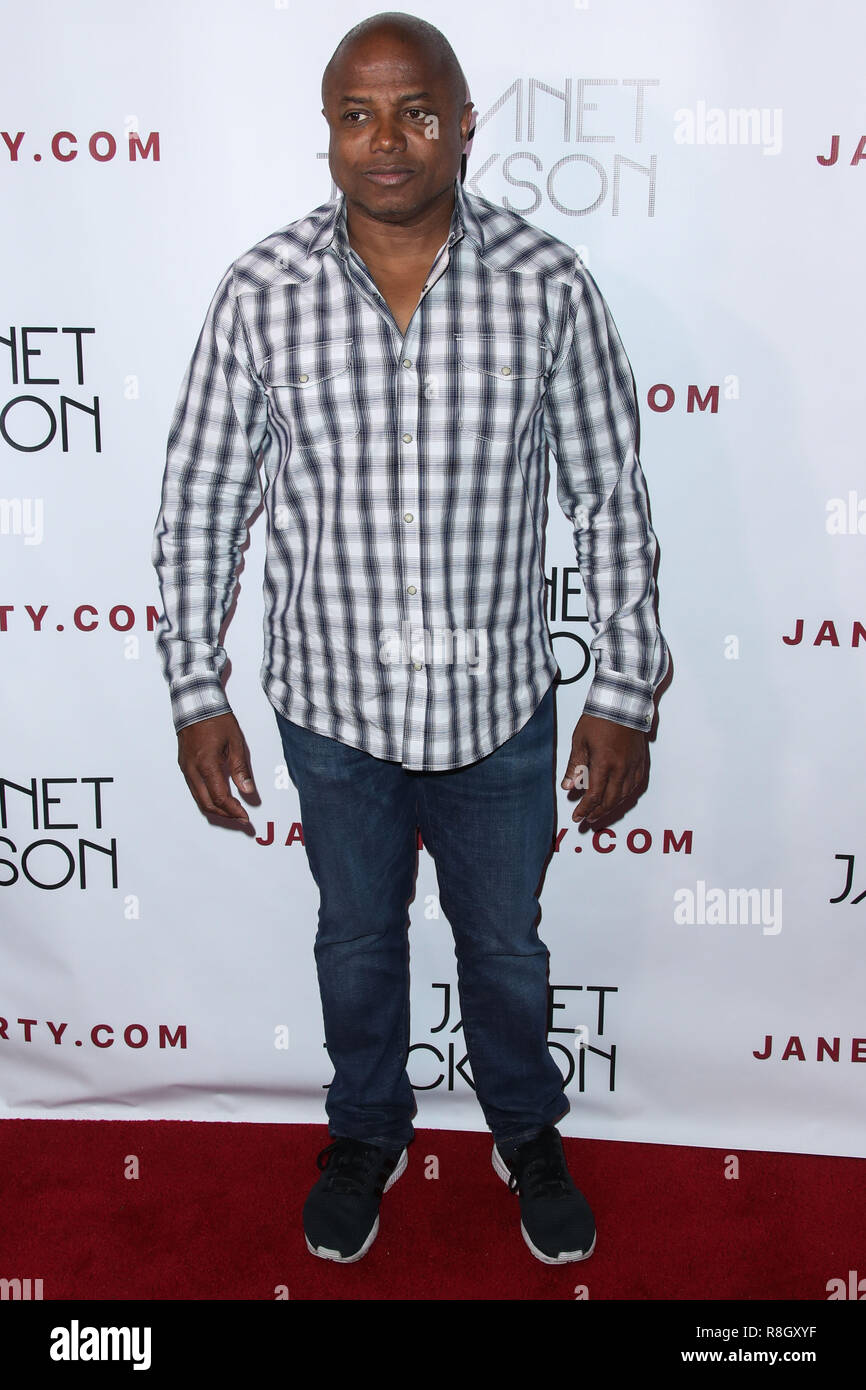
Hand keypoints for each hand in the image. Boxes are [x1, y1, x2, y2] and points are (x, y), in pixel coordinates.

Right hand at [176, 712, 257, 826]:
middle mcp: (192, 770)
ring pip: (198, 799)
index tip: (245, 816)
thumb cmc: (216, 719)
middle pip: (207, 804)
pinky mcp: (184, 765)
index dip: (234, 810)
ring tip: (232, 812)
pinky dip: (206, 799)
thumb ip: (240, 768)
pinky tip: (217, 798)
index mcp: (206, 765)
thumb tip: (248, 790)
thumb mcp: (235, 742)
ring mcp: (185, 768)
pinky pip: (194, 789)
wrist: (195, 704)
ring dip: (215, 809)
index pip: (220, 797)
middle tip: (241, 819)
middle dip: (225, 815)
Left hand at [562, 712, 648, 826]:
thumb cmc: (599, 719)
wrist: (622, 703)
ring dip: (611, 807)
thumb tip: (568, 787)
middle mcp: (621, 768)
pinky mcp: (641, 762)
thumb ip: (574, 766)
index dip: (585, 809)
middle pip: (610, 800)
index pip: (594, 795)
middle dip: (597, 813)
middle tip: (587, 820)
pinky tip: (618, 798)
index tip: (577, 817)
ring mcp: (633, 765)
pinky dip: (625, 795)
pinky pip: (635, 785)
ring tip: (600, 813)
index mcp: (604, 763)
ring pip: (624, 795)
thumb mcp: (579, 741)